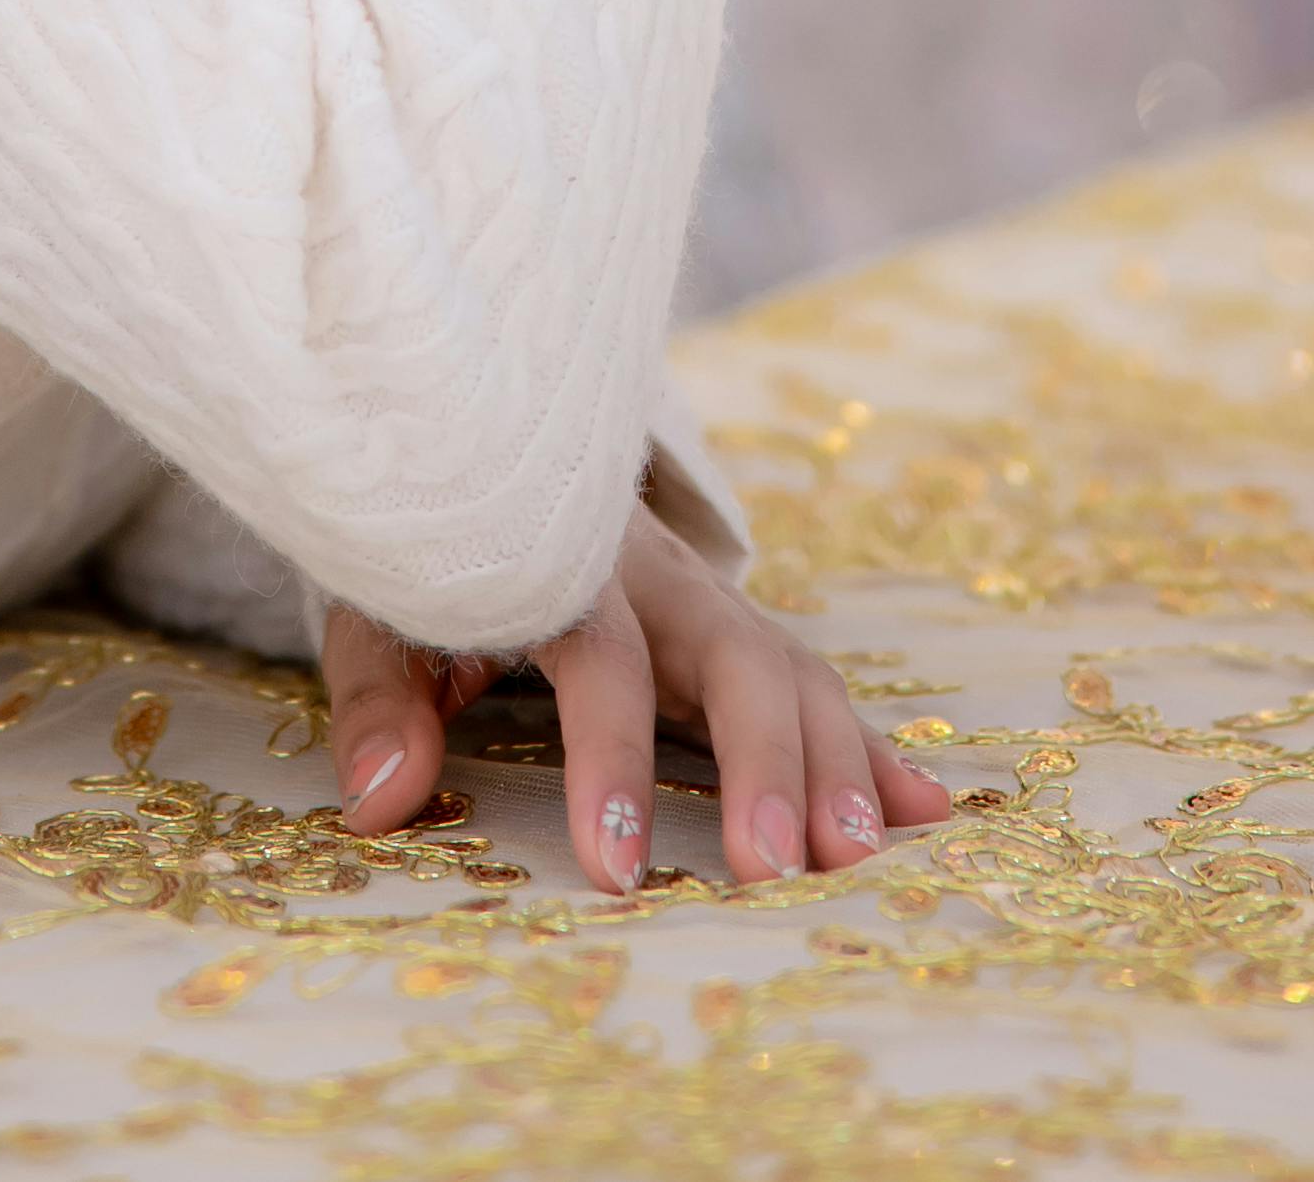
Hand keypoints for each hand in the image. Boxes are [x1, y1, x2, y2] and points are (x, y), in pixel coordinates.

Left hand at [319, 505, 952, 895]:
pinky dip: (879, 750)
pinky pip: (821, 685)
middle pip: (735, 655)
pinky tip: (931, 816)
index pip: (601, 655)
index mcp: (570, 562)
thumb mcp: (388, 602)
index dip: (611, 758)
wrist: (494, 445)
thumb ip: (382, 697)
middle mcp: (660, 576)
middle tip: (771, 867)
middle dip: (762, 763)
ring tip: (858, 857)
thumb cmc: (441, 548)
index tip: (615, 864)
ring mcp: (714, 601)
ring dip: (837, 761)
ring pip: (794, 668)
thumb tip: (382, 802)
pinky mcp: (744, 631)